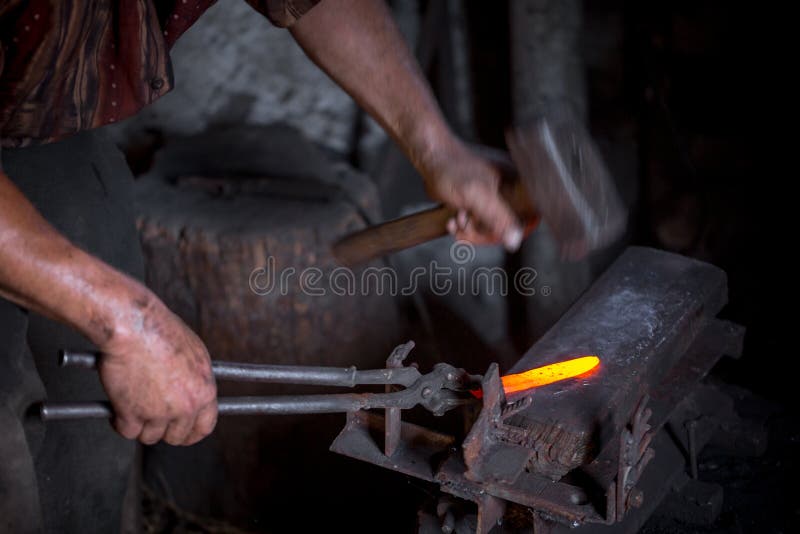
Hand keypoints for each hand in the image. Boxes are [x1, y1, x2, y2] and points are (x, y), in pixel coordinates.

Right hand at [97, 294, 216, 445]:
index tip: (184, 432)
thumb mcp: (195, 354)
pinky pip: (127, 431)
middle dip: (163, 429)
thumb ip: (196, 379)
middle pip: (177, 436)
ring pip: (149, 436)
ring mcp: (159, 413)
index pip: (205, 427)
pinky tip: (118, 409)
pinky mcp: (132, 414)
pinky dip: (119, 422)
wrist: (135, 326)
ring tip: (133, 405)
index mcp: (204, 391)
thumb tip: (193, 392)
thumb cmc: (161, 332)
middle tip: (152, 417)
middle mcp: (185, 406)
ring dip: (140, 424)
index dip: (192, 432)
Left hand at [422, 142, 523, 249]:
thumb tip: (515, 239)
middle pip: (506, 224)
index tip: (492, 235)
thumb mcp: (478, 196)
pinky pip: (477, 221)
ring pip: (490, 225)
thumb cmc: (452, 168)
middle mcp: (507, 188)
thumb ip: (498, 217)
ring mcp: (492, 194)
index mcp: (516, 181)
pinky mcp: (478, 200)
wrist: (429, 159)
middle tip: (466, 226)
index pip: (527, 215)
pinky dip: (464, 225)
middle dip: (483, 231)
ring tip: (457, 220)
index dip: (510, 230)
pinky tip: (452, 221)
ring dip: (471, 229)